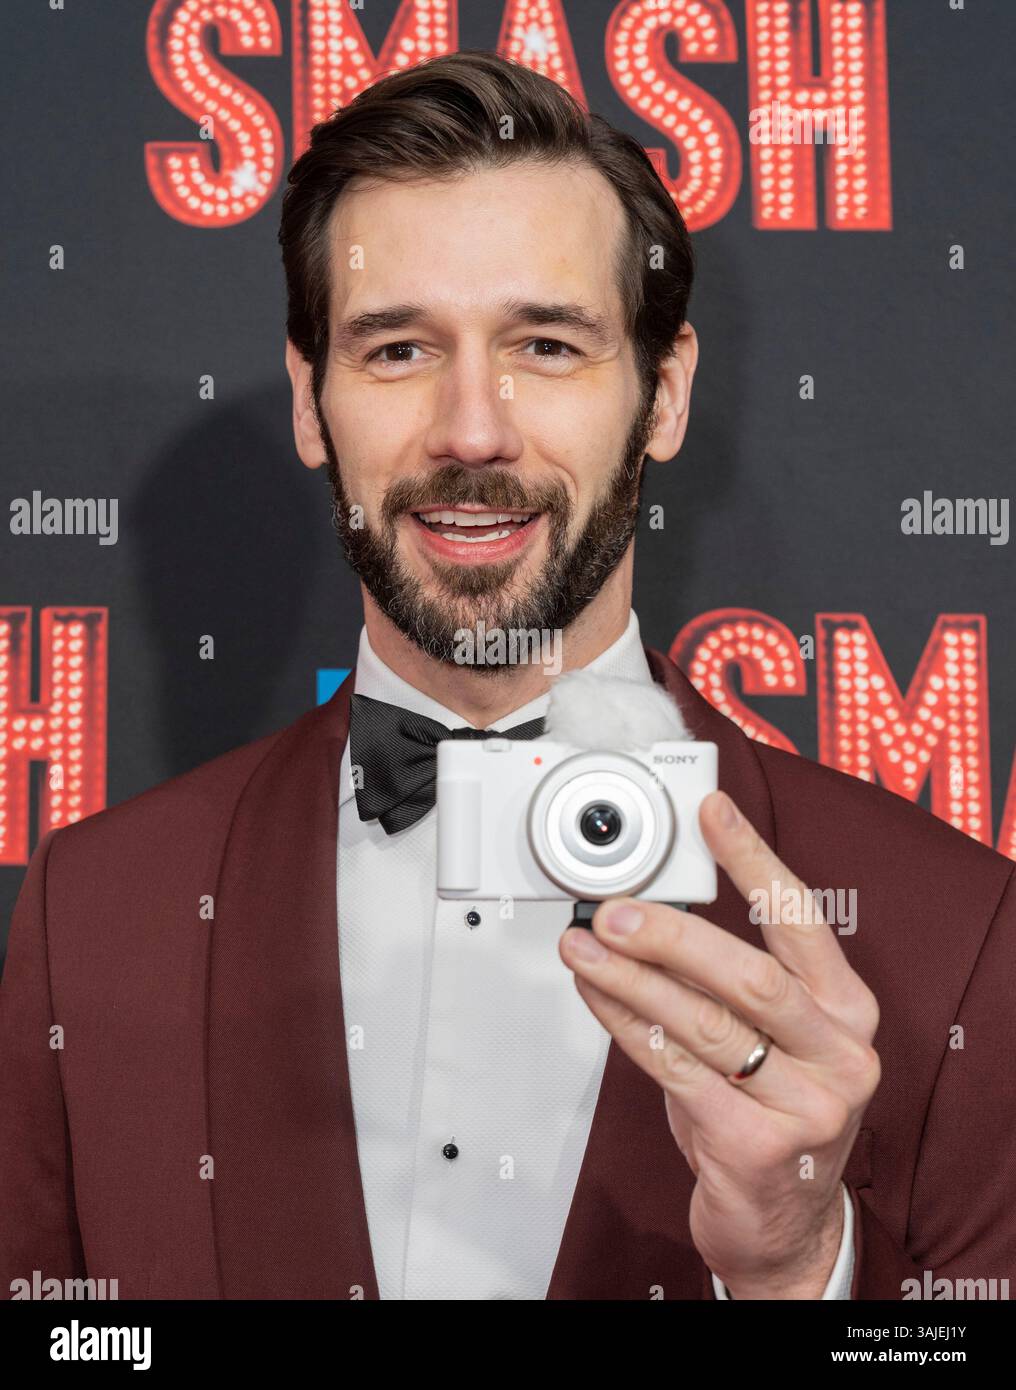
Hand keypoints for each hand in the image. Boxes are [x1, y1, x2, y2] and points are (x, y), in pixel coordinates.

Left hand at [558, 789, 880, 1298]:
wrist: (786, 1225)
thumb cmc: (770, 1114)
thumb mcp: (772, 1040)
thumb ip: (729, 983)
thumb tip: (650, 912)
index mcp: (848, 1010)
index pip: (801, 918)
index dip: (753, 860)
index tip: (711, 812)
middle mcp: (839, 1053)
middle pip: (750, 974)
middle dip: (672, 934)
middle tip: (612, 909)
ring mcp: (807, 1104)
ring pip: (704, 1022)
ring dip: (629, 979)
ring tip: (582, 947)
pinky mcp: (757, 1145)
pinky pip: (674, 1068)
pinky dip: (625, 1026)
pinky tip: (597, 998)